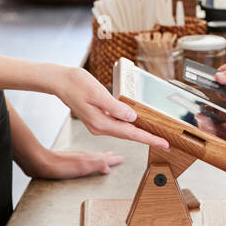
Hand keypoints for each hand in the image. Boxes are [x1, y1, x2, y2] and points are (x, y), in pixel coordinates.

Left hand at [20, 145, 123, 179]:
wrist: (41, 162)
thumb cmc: (59, 166)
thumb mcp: (82, 167)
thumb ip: (96, 165)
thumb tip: (109, 167)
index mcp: (89, 158)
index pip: (105, 158)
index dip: (113, 160)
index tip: (122, 159)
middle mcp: (83, 156)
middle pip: (100, 156)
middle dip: (109, 157)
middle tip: (117, 156)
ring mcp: (76, 157)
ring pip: (92, 157)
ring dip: (100, 157)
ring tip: (105, 156)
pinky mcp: (68, 161)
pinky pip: (85, 158)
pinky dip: (90, 159)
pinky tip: (87, 161)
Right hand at [52, 66, 169, 149]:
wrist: (60, 81)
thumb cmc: (77, 84)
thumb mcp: (97, 93)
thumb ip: (115, 107)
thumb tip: (132, 118)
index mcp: (100, 123)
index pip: (130, 133)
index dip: (149, 138)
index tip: (163, 143)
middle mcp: (99, 127)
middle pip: (129, 135)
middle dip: (148, 139)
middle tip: (165, 144)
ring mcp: (97, 125)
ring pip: (123, 132)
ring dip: (139, 134)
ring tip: (155, 137)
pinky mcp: (97, 119)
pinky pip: (117, 126)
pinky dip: (129, 128)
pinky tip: (136, 126)